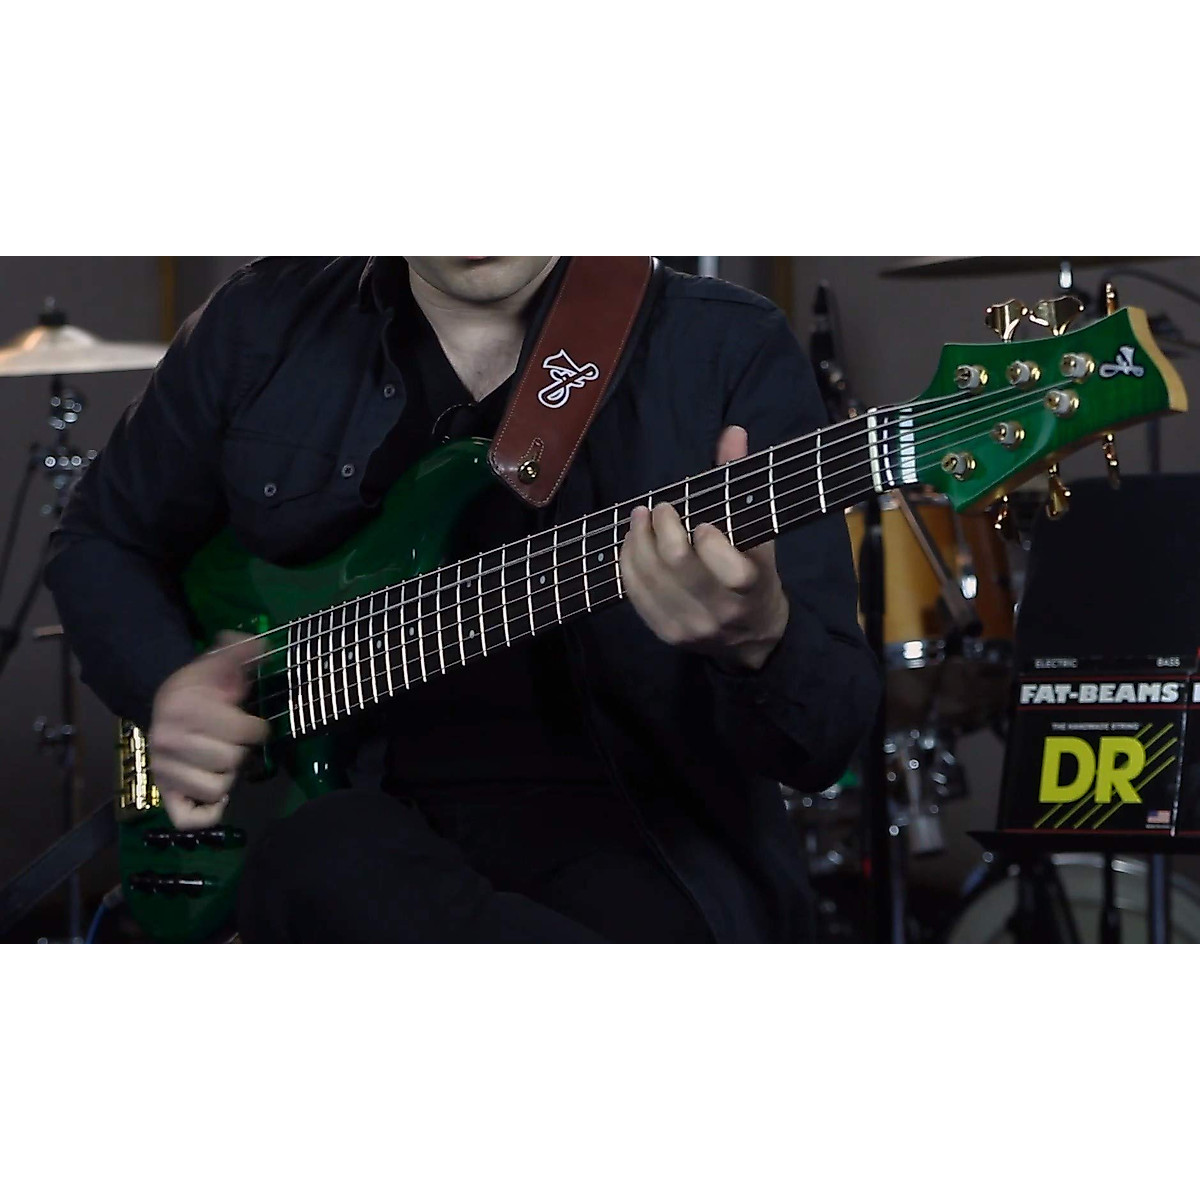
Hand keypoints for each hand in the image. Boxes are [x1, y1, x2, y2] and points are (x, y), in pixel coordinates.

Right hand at [148, 632, 269, 830]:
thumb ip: (239, 652)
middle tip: (230, 741)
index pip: (242, 731)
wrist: (163, 705)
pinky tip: (217, 795)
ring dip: (227, 777)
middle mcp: (168, 741)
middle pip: (231, 760)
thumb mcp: (215, 666)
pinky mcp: (164, 794)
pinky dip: (208, 813)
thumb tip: (261, 642)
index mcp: (183, 709)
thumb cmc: (198, 688)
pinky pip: (189, 819)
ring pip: (217, 788)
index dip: (257, 729)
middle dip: (239, 750)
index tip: (253, 725)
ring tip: (221, 762)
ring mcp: (164, 771)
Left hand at [619, 425, 788, 671]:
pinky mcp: (665, 633)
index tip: (702, 523)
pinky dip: (628, 561)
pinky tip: (632, 542)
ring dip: (638, 539)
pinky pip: (635, 593)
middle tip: (660, 509)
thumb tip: (733, 432)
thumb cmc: (757, 574)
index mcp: (752, 588)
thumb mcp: (759, 533)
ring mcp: (690, 626)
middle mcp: (720, 611)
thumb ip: (741, 482)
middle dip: (662, 527)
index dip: (709, 541)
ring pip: (650, 576)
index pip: (730, 569)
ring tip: (640, 518)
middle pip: (678, 564)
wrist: (752, 638)